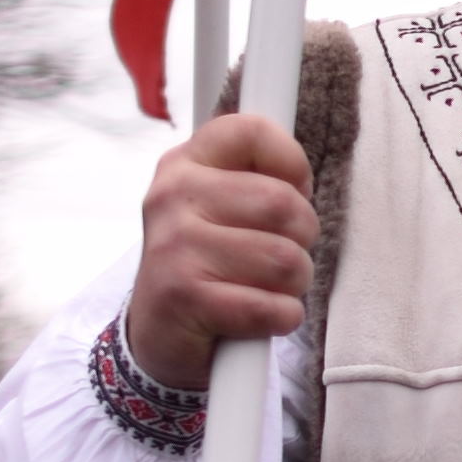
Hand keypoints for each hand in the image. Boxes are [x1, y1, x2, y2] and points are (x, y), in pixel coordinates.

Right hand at [126, 108, 321, 387]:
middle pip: (283, 203)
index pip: (252, 131)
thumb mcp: (224, 205)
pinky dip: (280, 317)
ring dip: (293, 283)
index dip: (292, 165)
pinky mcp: (182, 297)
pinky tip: (260, 316)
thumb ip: (262, 176)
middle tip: (278, 254)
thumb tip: (300, 175)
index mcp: (185, 163)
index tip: (290, 193)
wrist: (159, 330)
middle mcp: (172, 196)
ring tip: (265, 286)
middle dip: (302, 238)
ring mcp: (173, 246)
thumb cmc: (210, 261)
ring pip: (285, 259)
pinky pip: (271, 307)